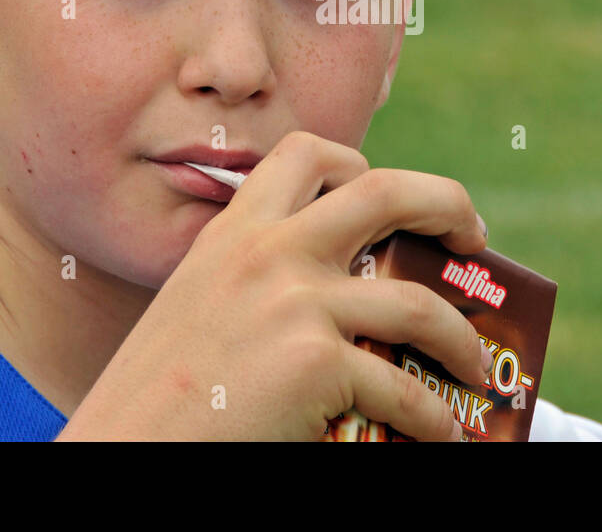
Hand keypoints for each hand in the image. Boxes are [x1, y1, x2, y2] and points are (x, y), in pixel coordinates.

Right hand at [56, 130, 489, 440]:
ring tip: (478, 368)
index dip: (363, 164)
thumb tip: (334, 300)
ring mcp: (296, 304)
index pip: (308, 153)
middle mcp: (269, 252)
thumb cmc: (155, 397)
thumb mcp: (198, 306)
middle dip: (449, 206)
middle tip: (474, 239)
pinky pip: (404, 389)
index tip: (392, 199)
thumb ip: (254, 284)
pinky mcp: (315, 364)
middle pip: (387, 192)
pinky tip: (443, 434)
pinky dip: (435, 419)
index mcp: (235, 231)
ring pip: (419, 303)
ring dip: (462, 341)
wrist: (123, 450)